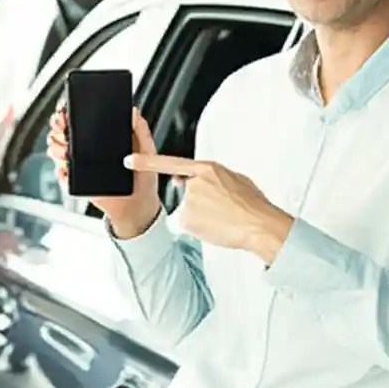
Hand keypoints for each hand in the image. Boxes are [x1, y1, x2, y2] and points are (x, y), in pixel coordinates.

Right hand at [46, 103, 160, 238]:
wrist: (140, 205)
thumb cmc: (143, 177)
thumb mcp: (146, 150)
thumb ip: (141, 129)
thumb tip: (133, 110)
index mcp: (101, 137)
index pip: (79, 119)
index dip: (68, 112)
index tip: (66, 110)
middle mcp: (87, 149)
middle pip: (62, 131)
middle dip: (57, 126)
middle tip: (62, 126)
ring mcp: (80, 165)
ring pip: (56, 150)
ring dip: (56, 146)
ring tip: (67, 149)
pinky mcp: (77, 182)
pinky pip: (61, 174)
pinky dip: (61, 170)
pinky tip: (68, 167)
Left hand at [122, 154, 293, 263]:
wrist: (259, 225)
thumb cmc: (252, 204)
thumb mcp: (235, 179)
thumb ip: (212, 175)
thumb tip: (199, 177)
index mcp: (207, 170)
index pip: (169, 163)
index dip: (146, 162)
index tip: (129, 160)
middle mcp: (194, 184)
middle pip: (187, 192)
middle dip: (200, 201)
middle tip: (220, 208)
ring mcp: (189, 202)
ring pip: (189, 210)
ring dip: (202, 215)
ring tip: (223, 218)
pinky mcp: (187, 220)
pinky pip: (189, 224)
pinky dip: (200, 227)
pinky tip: (216, 227)